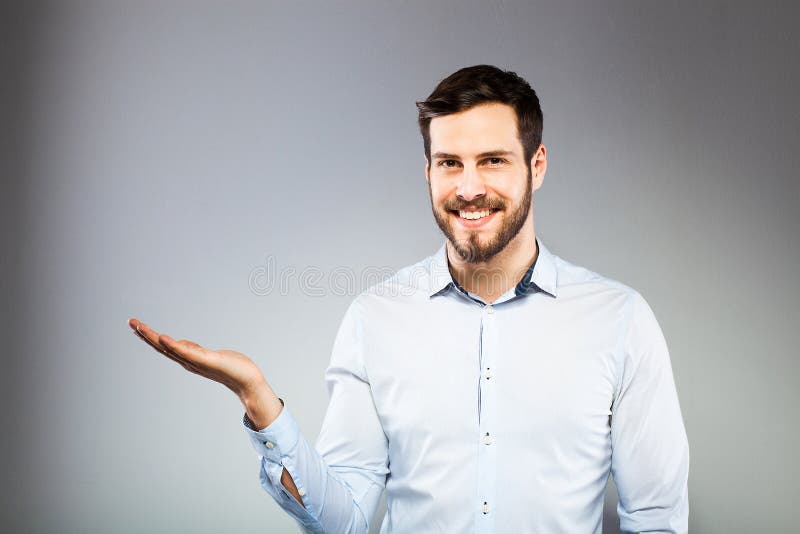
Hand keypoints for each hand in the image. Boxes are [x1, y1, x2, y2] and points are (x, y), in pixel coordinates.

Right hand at [128, 317, 282, 426]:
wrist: (249, 382)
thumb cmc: (232, 368)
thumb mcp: (209, 355)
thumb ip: (194, 350)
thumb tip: (181, 344)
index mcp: (189, 359)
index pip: (165, 346)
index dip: (150, 337)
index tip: (137, 326)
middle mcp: (189, 362)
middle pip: (162, 346)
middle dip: (146, 335)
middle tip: (130, 322)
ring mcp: (197, 361)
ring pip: (170, 348)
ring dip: (154, 337)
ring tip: (140, 326)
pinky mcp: (207, 360)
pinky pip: (187, 352)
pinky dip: (174, 345)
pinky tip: (163, 337)